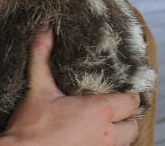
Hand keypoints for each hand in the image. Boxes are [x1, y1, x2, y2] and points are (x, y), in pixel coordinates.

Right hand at [0, 29, 139, 145]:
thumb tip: (45, 31)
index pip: (131, 103)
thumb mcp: (38, 88)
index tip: (123, 90)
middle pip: (133, 127)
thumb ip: (42, 56)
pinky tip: (92, 136)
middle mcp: (106, 136)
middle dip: (127, 118)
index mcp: (97, 113)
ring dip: (118, 133)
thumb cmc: (31, 125)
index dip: (130, 95)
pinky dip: (107, 144)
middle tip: (115, 108)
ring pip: (124, 143)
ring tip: (105, 123)